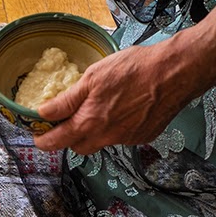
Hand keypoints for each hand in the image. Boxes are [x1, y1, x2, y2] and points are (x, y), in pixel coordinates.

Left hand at [33, 42, 206, 154]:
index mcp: (89, 124)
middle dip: (70, 138)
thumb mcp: (92, 78)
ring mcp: (127, 139)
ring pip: (102, 142)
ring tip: (101, 109)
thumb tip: (43, 113)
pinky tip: (126, 109)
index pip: (57, 142)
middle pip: (78, 147)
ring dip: (95, 132)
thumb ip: (66, 100)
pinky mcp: (144, 137)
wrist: (177, 72)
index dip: (44, 141)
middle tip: (68, 121)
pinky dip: (118, 127)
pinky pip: (123, 137)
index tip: (38, 138)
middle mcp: (106, 137)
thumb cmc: (135, 70)